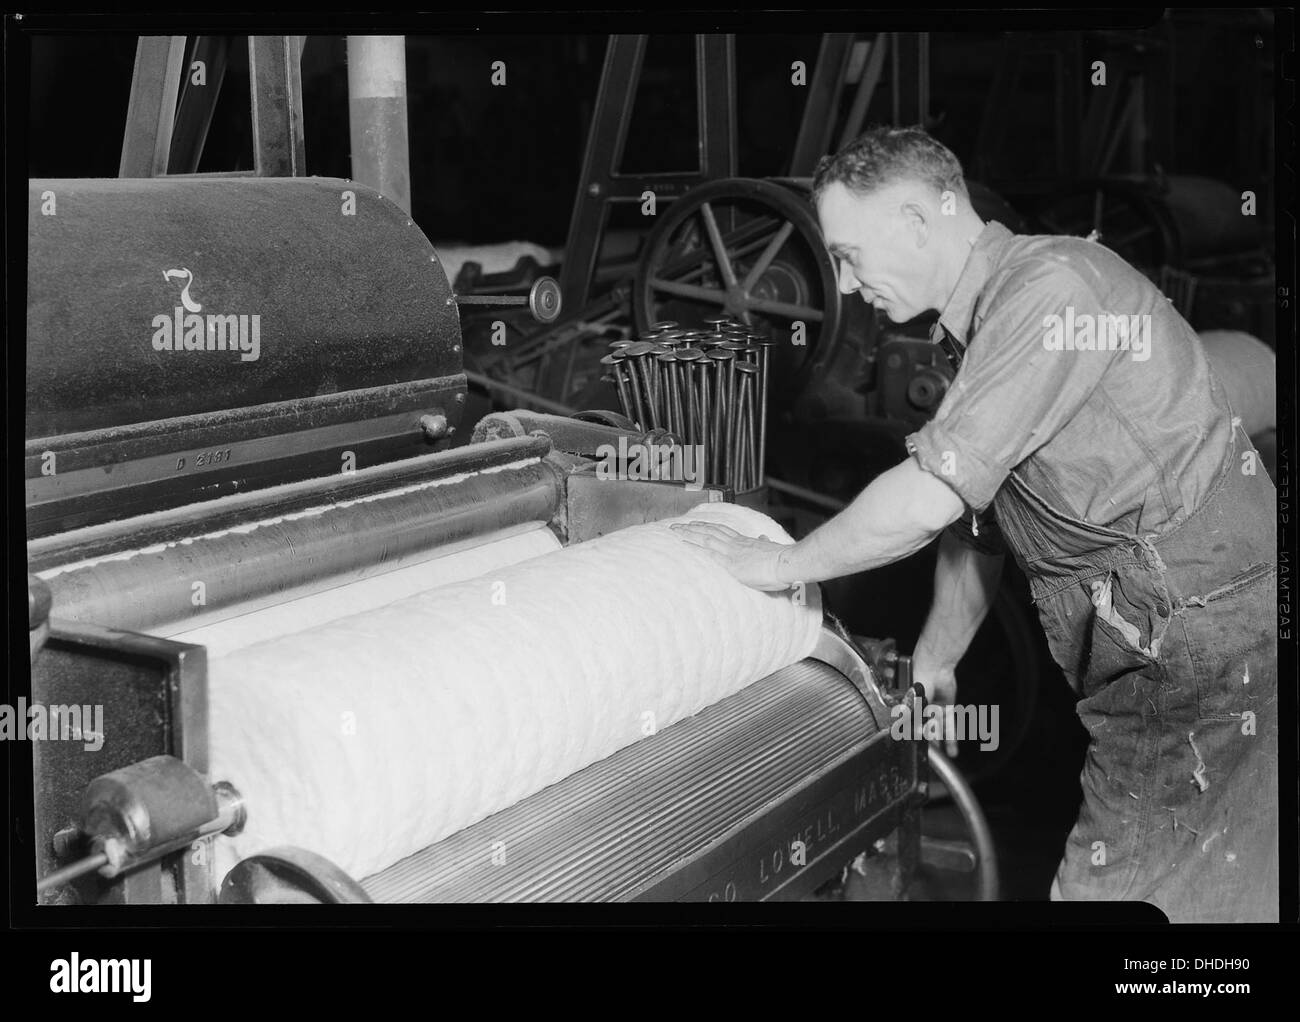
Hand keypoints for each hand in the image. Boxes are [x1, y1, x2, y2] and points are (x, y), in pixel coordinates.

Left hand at [669, 522, 791, 590]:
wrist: (786, 563)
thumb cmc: (782, 561)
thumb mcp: (772, 549)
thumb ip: (764, 544)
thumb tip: (763, 538)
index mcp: (745, 542)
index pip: (723, 531)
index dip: (709, 526)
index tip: (698, 524)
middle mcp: (736, 544)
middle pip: (710, 531)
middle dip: (693, 527)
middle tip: (679, 525)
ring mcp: (732, 552)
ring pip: (705, 537)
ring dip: (688, 533)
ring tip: (674, 531)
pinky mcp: (730, 563)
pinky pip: (707, 552)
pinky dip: (693, 546)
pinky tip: (683, 543)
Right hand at [910, 658, 957, 757]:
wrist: (933, 667)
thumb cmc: (917, 680)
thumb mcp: (912, 703)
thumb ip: (911, 721)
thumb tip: (911, 736)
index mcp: (908, 708)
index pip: (910, 729)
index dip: (913, 740)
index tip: (915, 752)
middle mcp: (921, 710)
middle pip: (925, 731)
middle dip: (928, 744)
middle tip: (932, 758)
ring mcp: (934, 710)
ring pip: (938, 731)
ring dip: (941, 743)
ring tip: (944, 758)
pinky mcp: (947, 708)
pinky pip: (949, 726)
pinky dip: (951, 739)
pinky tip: (952, 751)